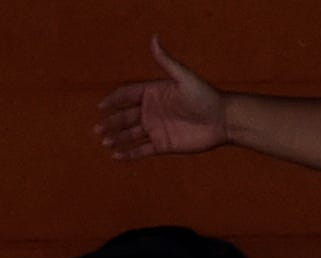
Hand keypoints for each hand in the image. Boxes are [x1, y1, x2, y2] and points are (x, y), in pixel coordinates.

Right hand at [96, 37, 229, 160]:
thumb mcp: (184, 77)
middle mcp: (152, 111)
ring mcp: (156, 128)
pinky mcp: (162, 145)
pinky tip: (116, 157)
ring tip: (104, 143)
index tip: (101, 107)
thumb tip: (153, 38)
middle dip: (111, 123)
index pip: (128, 95)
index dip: (114, 100)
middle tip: (97, 129)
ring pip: (130, 134)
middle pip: (125, 117)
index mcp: (154, 93)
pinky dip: (128, 154)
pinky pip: (141, 150)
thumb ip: (166, 61)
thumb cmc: (205, 96)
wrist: (222, 120)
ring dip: (116, 138)